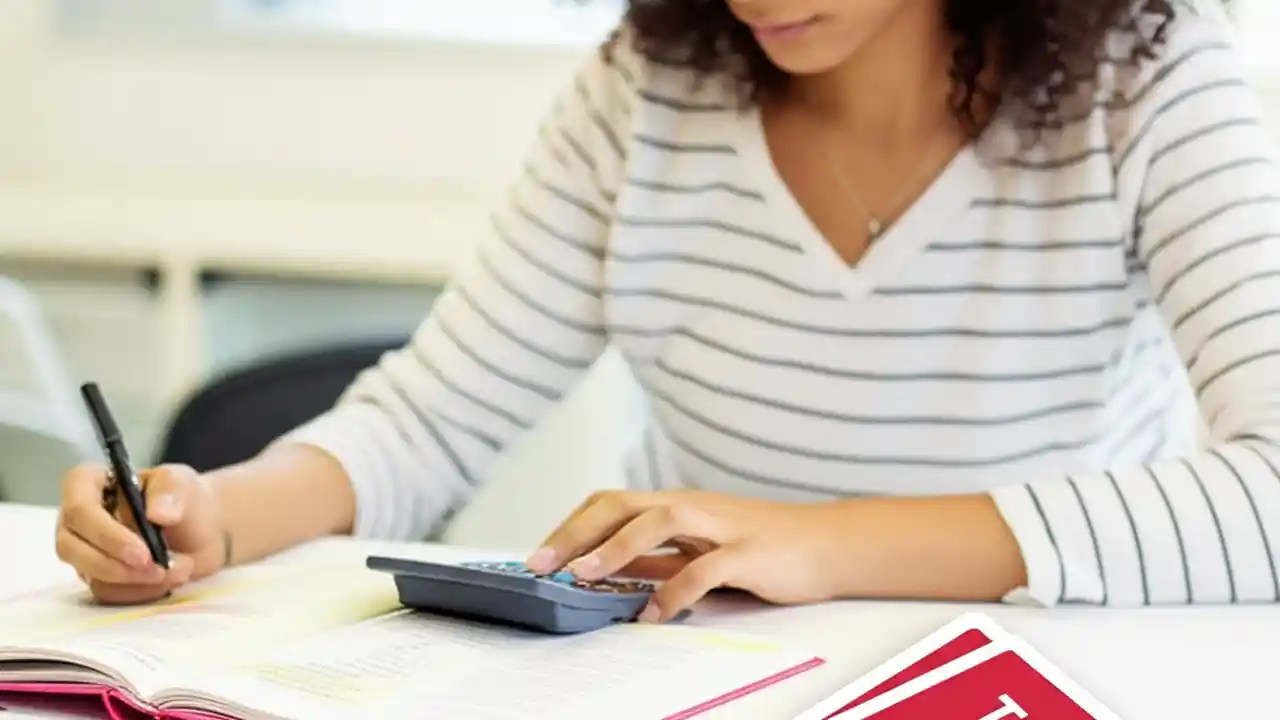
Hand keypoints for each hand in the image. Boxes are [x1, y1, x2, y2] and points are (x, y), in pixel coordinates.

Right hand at [56, 463, 227, 603]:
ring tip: (177, 569)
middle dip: (116, 564)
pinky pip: (108, 593)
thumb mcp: (180, 481)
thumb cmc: (181, 497)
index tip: (139, 550)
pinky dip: (141, 591)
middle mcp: (77, 519)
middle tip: (158, 567)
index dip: (102, 532)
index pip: (75, 505)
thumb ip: (170, 491)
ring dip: (135, 580)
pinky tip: (169, 579)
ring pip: (89, 575)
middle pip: (71, 547)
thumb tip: (157, 514)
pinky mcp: (99, 576)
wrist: (200, 527)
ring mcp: (84, 551)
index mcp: (88, 484)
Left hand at [526, 490, 848, 621]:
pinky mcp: (748, 551)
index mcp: (676, 504)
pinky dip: (673, 593)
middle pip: (620, 504)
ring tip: (583, 575)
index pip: (610, 503)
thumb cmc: (763, 548)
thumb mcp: (701, 550)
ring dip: (615, 548)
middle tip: (542, 564)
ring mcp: (720, 525)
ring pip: (657, 521)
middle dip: (575, 532)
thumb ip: (661, 560)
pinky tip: (653, 614)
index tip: (540, 555)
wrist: (828, 544)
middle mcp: (692, 506)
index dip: (571, 525)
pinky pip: (704, 569)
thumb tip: (611, 576)